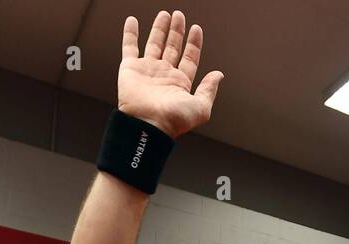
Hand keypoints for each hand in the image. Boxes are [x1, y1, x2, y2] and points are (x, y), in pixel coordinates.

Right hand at [117, 11, 223, 138]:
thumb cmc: (172, 121)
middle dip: (177, 31)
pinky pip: (129, 47)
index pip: (189, 58)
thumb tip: (219, 75)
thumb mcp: (200, 107)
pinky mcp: (130, 68)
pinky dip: (130, 34)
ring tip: (165, 14)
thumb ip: (209, 90)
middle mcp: (164, 75)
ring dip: (159, 28)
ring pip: (154, 43)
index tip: (196, 29)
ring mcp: (147, 70)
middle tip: (179, 16)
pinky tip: (132, 21)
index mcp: (180, 83)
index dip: (194, 43)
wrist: (146, 125)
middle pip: (172, 47)